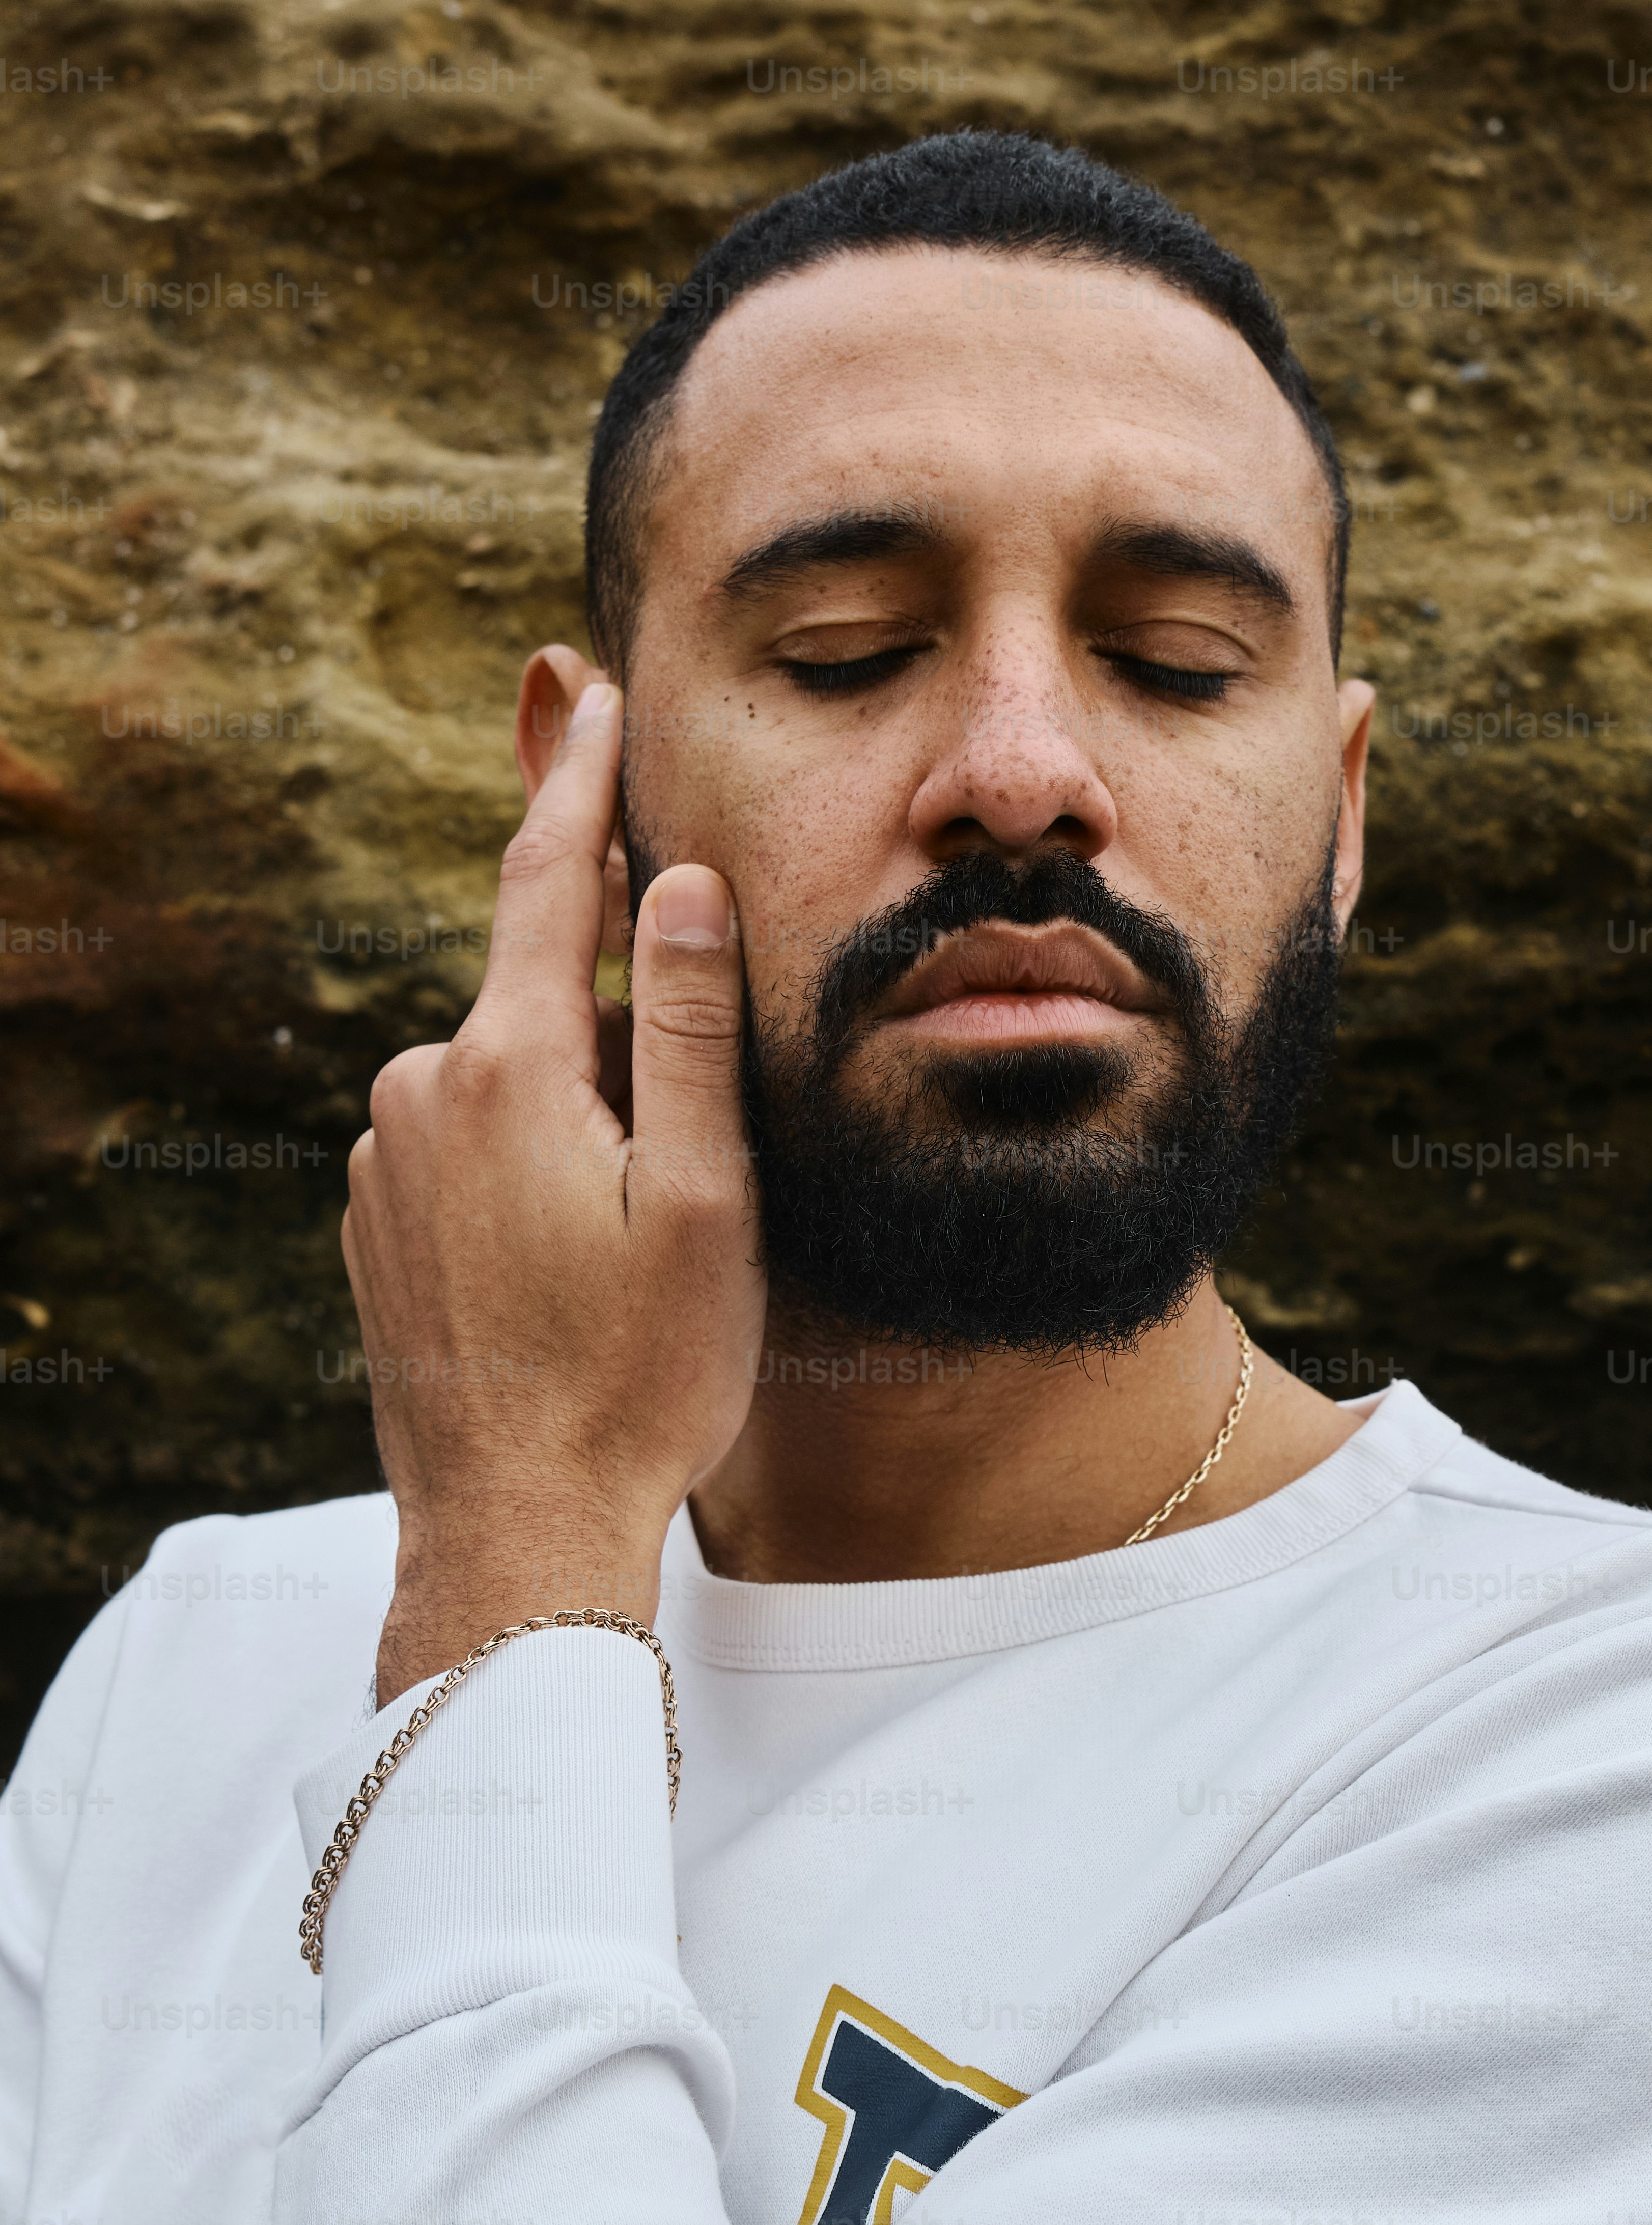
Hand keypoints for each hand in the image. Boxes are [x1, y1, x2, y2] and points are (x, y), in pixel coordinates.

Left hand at [341, 680, 764, 1701]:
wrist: (514, 1528)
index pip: (544, 882)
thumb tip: (676, 882)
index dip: (579, 783)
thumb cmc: (637, 1376)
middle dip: (618, 1026)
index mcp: (506, 1071)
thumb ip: (682, 1028)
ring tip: (639, 1247)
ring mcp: (383, 1163)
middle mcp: (419, 1095)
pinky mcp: (375, 1224)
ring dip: (581, 1115)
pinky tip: (574, 1267)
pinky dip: (531, 1166)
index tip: (595, 696)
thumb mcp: (703, 1199)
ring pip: (509, 1081)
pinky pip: (467, 1147)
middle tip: (689, 1159)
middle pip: (539, 998)